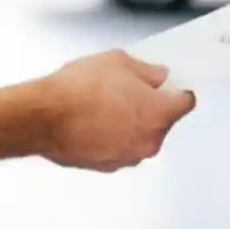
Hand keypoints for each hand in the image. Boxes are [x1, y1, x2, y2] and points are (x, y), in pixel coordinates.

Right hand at [38, 50, 196, 171]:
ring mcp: (127, 158)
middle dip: (150, 106)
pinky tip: (94, 119)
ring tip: (105, 103)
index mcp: (160, 114)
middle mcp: (148, 142)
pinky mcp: (106, 166)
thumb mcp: (119, 62)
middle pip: (162, 122)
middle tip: (130, 89)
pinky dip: (112, 137)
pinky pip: (118, 148)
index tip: (170, 85)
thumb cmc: (80, 91)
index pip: (186, 102)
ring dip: (130, 123)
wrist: (43, 117)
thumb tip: (155, 76)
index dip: (177, 90)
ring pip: (139, 137)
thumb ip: (146, 70)